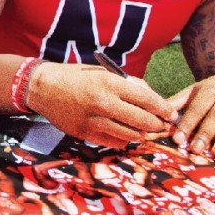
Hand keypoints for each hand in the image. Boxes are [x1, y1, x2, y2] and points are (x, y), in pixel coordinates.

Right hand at [27, 63, 178, 148]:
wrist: (43, 87)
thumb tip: (151, 98)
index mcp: (109, 83)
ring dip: (142, 134)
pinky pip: (114, 143)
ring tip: (144, 130)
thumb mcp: (102, 72)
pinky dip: (124, 140)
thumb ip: (127, 84)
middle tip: (162, 125)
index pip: (147, 99)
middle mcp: (103, 103)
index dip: (164, 109)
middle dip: (157, 125)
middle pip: (143, 121)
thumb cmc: (75, 76)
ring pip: (131, 135)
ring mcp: (94, 121)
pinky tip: (125, 133)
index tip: (171, 114)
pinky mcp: (85, 134)